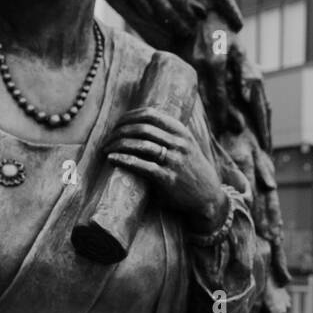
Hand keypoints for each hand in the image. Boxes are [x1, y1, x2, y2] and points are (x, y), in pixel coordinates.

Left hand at [104, 106, 227, 230]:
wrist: (208, 197)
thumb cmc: (191, 171)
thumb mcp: (186, 146)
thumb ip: (168, 135)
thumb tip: (139, 124)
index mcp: (181, 132)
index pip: (150, 115)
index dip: (129, 117)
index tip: (117, 124)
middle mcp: (179, 143)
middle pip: (142, 128)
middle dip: (119, 131)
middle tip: (106, 139)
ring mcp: (174, 161)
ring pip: (140, 144)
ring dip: (118, 145)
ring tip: (105, 150)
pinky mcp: (167, 179)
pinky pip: (142, 166)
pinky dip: (123, 160)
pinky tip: (111, 159)